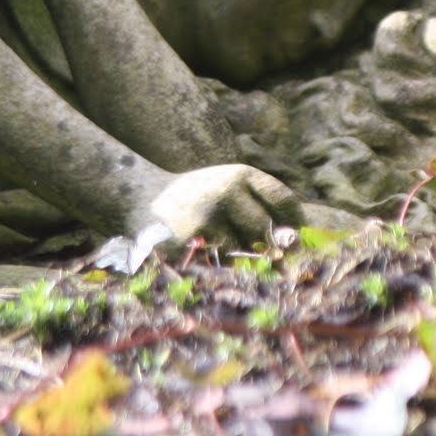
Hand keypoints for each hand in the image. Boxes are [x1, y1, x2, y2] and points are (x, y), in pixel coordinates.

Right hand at [138, 164, 303, 249]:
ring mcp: (208, 211)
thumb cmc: (195, 200)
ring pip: (243, 248)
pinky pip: (217, 260)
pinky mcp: (190, 235)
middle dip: (265, 246)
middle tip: (247, 247)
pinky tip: (198, 247)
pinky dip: (213, 260)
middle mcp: (227, 188)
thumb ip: (259, 213)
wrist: (142, 197)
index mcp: (241, 174)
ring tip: (212, 239)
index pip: (283, 201)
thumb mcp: (229, 192)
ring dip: (234, 253)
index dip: (293, 224)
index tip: (290, 238)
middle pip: (267, 230)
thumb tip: (292, 244)